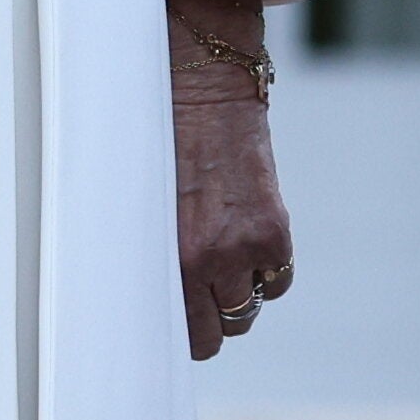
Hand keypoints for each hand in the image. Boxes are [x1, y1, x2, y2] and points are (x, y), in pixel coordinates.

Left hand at [173, 0, 296, 362]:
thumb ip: (153, 253)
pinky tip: (251, 238)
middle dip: (212, 319)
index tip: (182, 323)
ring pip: (246, 310)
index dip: (183, 334)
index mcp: (155, 255)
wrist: (198, 85)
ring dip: (239, 292)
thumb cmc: (156, 137)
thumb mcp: (142, 205)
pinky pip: (278, 280)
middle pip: (216, 333)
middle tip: (206, 291)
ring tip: (226, 256)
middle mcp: (196, 260)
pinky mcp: (270, 231)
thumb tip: (161, 298)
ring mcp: (236, 249)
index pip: (177, 334)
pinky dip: (269, 269)